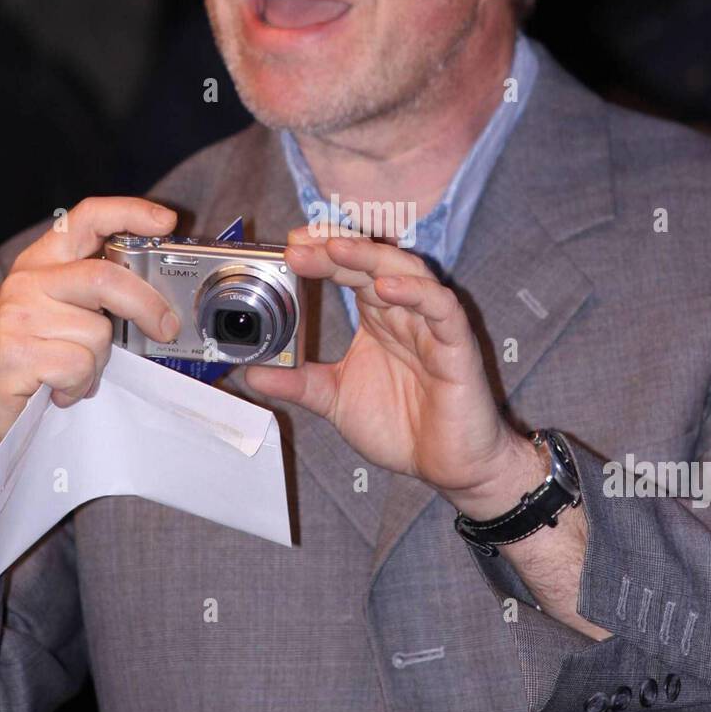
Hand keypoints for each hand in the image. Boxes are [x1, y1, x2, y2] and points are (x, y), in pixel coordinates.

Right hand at [0, 196, 181, 460]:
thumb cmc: (32, 364)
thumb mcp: (63, 316)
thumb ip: (100, 298)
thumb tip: (162, 301)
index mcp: (43, 263)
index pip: (87, 217)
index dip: (130, 212)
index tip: (166, 220)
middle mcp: (28, 281)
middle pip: (105, 277)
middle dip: (147, 304)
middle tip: (166, 327)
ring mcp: (18, 316)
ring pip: (96, 332)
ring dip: (98, 363)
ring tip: (74, 374)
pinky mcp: (15, 352)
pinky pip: (79, 365)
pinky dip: (80, 385)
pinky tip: (60, 390)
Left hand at [245, 227, 532, 515]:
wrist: (450, 466)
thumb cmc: (404, 427)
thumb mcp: (336, 400)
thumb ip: (298, 383)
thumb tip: (252, 372)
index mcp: (378, 318)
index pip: (349, 270)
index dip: (322, 253)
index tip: (290, 246)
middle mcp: (404, 313)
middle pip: (372, 262)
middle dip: (335, 248)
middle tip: (300, 245)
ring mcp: (432, 325)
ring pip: (406, 273)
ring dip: (371, 258)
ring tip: (336, 249)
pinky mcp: (457, 345)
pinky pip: (441, 309)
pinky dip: (416, 293)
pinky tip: (388, 287)